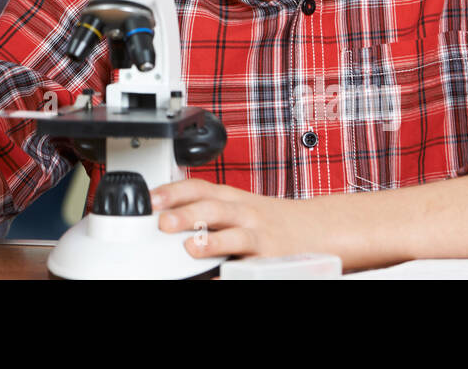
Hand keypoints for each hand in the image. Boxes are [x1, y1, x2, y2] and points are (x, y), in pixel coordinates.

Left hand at [150, 178, 311, 259]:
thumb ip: (207, 205)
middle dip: (188, 214)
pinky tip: (218, 280)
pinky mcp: (271, 260)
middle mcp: (244, 213)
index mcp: (231, 198)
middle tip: (163, 222)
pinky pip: (251, 269)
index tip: (150, 198)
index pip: (199, 188)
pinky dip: (234, 275)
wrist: (317, 227)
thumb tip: (164, 212)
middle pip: (213, 209)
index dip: (174, 191)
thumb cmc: (269, 219)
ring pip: (235, 236)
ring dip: (212, 242)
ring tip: (191, 248)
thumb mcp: (238, 203)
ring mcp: (259, 236)